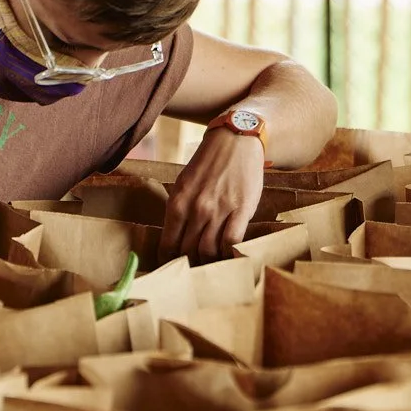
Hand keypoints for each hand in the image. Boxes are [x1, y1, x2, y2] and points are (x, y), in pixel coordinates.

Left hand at [161, 127, 266, 261]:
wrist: (235, 141)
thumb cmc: (208, 164)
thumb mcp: (184, 183)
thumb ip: (180, 209)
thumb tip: (175, 238)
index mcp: (178, 202)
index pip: (168, 243)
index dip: (169, 260)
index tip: (172, 267)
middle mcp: (197, 208)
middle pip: (188, 250)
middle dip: (189, 264)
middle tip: (193, 269)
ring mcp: (219, 210)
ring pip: (209, 250)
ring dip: (209, 262)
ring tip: (210, 264)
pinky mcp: (242, 209)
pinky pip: (231, 241)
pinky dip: (228, 254)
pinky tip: (228, 256)